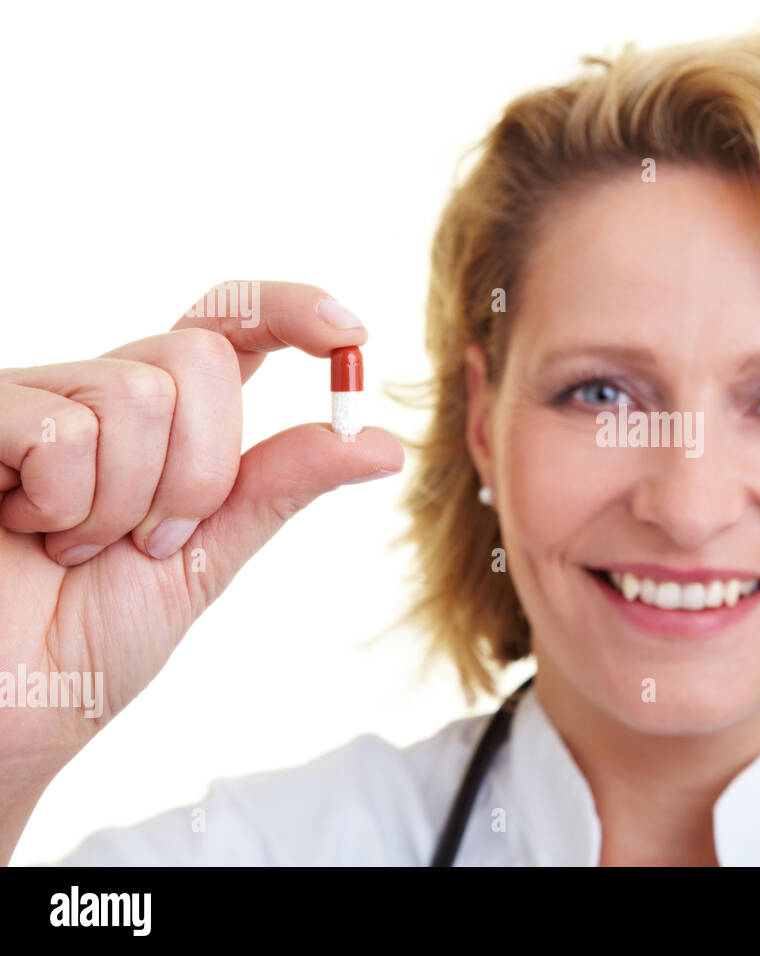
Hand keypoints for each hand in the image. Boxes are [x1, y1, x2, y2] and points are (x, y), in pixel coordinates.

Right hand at [0, 281, 403, 794]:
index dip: (290, 311)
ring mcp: (32, 401)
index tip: (353, 335)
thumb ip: (279, 486)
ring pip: (139, 395)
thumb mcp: (207, 555)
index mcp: (161, 423)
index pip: (228, 328)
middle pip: (199, 359)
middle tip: (148, 540)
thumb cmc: (88, 637)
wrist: (10, 704)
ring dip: (124, 502)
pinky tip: (23, 531)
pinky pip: (61, 430)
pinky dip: (61, 502)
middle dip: (198, 472)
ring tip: (74, 548)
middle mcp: (97, 394)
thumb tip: (385, 444)